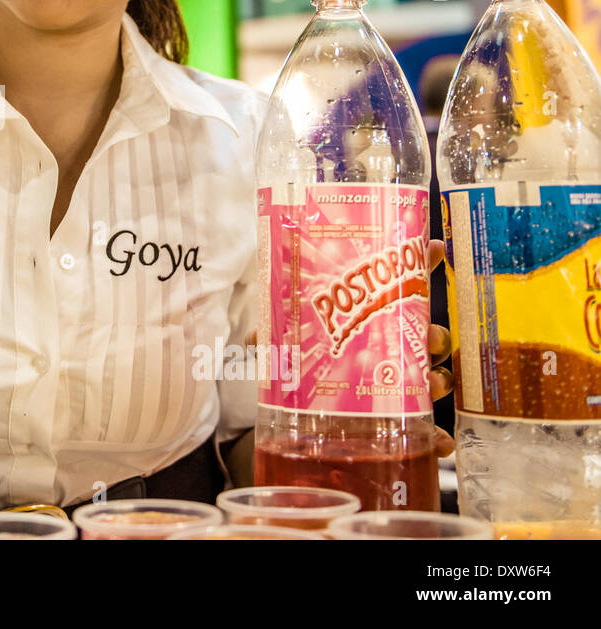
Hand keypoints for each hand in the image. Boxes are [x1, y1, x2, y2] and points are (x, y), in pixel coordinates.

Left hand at [240, 238, 456, 458]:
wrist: (292, 406)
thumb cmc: (292, 358)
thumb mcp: (278, 339)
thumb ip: (267, 335)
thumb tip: (251, 339)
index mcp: (369, 315)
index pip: (402, 282)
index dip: (420, 262)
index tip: (433, 250)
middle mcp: (390, 344)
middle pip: (426, 334)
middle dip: (434, 334)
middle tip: (430, 338)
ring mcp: (398, 379)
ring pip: (432, 374)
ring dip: (440, 377)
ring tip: (433, 383)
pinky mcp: (398, 417)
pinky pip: (424, 425)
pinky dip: (436, 435)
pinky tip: (441, 442)